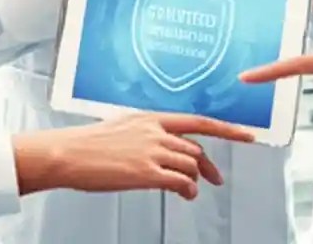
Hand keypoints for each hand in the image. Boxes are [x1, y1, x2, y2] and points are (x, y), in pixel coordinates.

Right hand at [13, 113, 253, 199]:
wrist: (66, 153)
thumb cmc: (86, 144)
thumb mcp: (120, 128)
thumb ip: (145, 134)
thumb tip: (160, 148)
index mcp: (149, 118)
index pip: (196, 121)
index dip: (226, 129)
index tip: (246, 134)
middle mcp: (154, 131)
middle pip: (194, 149)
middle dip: (208, 166)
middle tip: (215, 179)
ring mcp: (151, 151)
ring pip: (190, 165)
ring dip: (194, 180)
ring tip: (190, 191)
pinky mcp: (146, 172)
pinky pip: (181, 181)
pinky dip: (188, 189)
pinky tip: (185, 194)